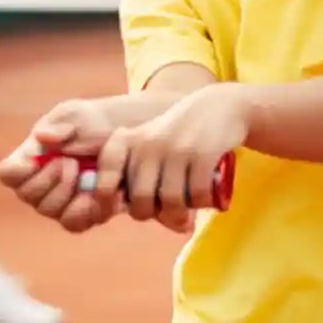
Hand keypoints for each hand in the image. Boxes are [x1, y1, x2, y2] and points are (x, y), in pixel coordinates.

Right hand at [0, 99, 121, 232]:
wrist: (121, 139)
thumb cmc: (92, 124)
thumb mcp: (76, 115)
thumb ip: (60, 123)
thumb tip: (42, 136)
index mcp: (29, 159)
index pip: (7, 174)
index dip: (17, 172)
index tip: (37, 160)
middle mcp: (38, 185)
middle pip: (27, 195)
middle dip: (49, 179)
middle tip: (71, 162)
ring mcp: (58, 204)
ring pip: (50, 211)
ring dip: (68, 192)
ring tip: (87, 173)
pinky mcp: (80, 216)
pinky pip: (74, 224)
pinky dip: (85, 209)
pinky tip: (96, 192)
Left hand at [95, 84, 247, 232]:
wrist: (218, 107)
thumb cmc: (176, 135)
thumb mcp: (147, 145)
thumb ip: (134, 175)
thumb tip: (129, 215)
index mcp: (128, 141)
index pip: (106, 175)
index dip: (104, 200)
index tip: (111, 213)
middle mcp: (148, 143)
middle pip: (140, 200)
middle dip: (150, 213)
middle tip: (161, 209)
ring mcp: (175, 148)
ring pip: (170, 201)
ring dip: (178, 213)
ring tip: (184, 209)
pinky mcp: (202, 154)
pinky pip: (196, 195)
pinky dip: (200, 203)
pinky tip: (202, 198)